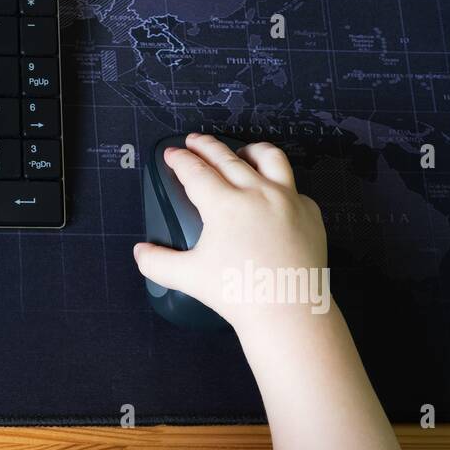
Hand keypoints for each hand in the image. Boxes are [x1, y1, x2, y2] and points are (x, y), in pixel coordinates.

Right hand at [133, 133, 329, 328]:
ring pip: (269, 158)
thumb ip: (157, 263)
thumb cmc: (237, 292)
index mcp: (225, 204)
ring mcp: (288, 198)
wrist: (288, 308)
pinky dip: (277, 181)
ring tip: (240, 151)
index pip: (196, 172)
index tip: (172, 153)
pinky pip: (292, 186)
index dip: (180, 160)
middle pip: (228, 158)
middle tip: (194, 141)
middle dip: (207, 146)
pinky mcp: (309, 211)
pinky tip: (270, 191)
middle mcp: (257, 192)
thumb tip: (141, 252)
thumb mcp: (188, 277)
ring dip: (249, 150)